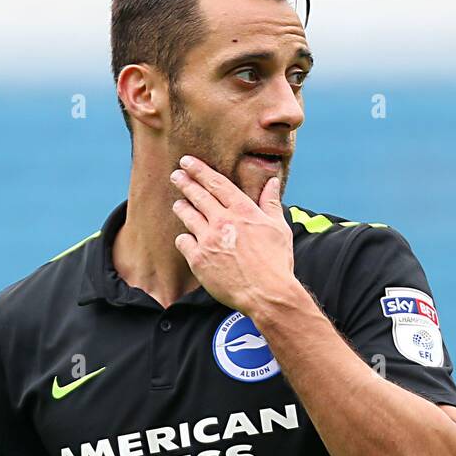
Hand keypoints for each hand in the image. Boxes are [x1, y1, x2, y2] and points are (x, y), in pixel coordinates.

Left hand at [170, 155, 297, 321]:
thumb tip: (272, 182)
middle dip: (185, 182)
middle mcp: (223, 221)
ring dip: (182, 207)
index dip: (200, 170)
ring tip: (178, 204)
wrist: (266, 293)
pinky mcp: (199, 260)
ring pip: (188, 216)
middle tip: (176, 174)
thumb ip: (271, 203)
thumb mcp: (278, 228)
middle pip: (198, 195)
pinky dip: (184, 238)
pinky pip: (184, 242)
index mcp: (243, 211)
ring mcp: (209, 240)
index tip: (188, 162)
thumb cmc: (276, 262)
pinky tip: (185, 238)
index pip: (217, 183)